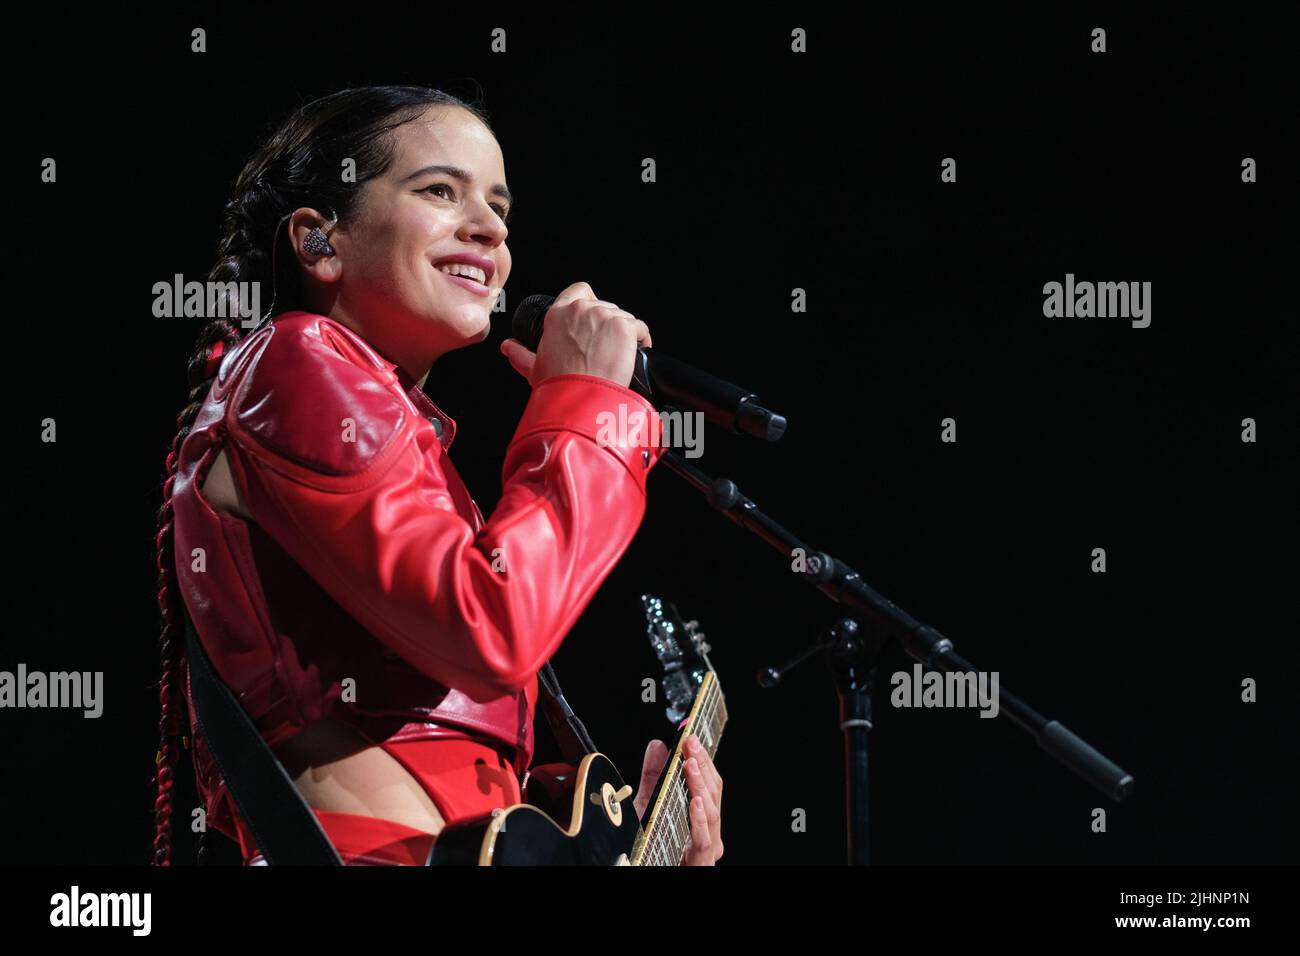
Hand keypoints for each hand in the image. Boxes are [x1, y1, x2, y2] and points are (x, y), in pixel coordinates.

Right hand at [500, 281, 651, 387]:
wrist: (580, 399)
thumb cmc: (559, 385)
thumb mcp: (534, 367)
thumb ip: (520, 354)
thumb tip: (508, 347)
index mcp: (558, 314)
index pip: (579, 290)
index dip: (589, 302)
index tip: (593, 320)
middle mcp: (581, 309)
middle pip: (604, 305)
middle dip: (607, 324)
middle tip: (605, 348)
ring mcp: (604, 316)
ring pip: (623, 316)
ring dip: (623, 334)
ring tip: (617, 355)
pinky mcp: (624, 326)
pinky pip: (640, 327)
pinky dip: (641, 339)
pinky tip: (633, 354)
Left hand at [632, 735, 723, 864]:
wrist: (635, 867)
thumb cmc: (645, 849)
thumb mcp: (647, 809)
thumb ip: (654, 778)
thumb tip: (658, 746)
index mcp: (700, 820)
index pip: (709, 784)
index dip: (702, 759)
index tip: (691, 736)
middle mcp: (708, 835)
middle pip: (713, 795)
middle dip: (702, 766)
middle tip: (689, 743)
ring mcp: (706, 851)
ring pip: (711, 813)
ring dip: (700, 786)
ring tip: (690, 764)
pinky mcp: (699, 864)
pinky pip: (702, 841)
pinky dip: (699, 820)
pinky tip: (695, 801)